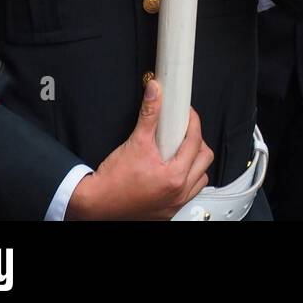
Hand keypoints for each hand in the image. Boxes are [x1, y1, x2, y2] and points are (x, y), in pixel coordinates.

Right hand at [66, 80, 212, 219]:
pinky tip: (174, 170)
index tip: (187, 114)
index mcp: (174, 176)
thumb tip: (154, 92)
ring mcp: (174, 204)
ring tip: (180, 151)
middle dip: (197, 142)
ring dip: (195, 163)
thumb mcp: (135, 141)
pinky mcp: (167, 211)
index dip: (193, 122)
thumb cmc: (114, 180)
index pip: (195, 142)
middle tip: (184, 132)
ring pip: (200, 178)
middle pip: (204, 160)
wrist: (98, 203)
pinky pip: (189, 193)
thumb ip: (149, 113)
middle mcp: (178, 193)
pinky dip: (188, 180)